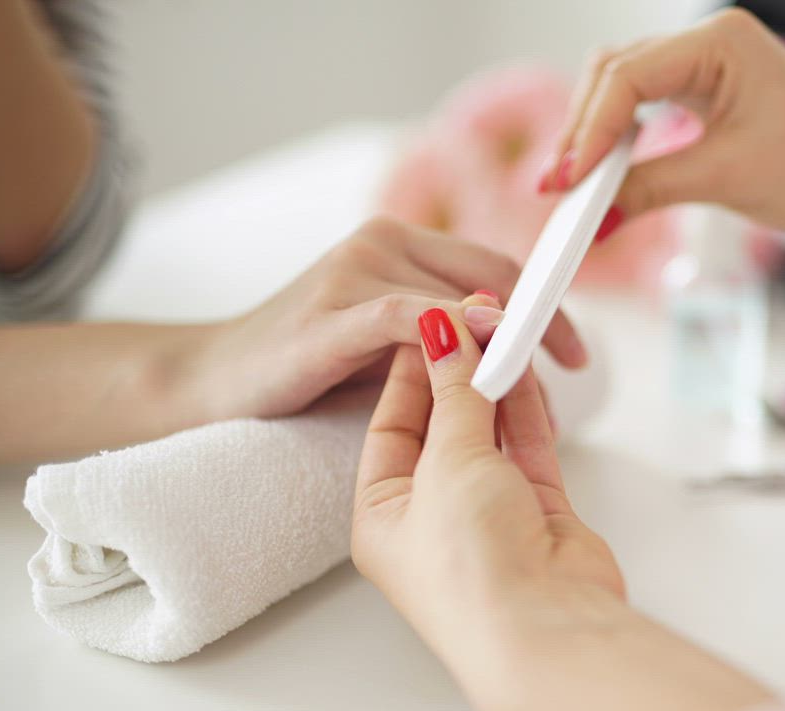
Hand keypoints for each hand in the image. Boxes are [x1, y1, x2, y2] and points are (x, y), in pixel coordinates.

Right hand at [188, 216, 587, 421]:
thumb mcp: (386, 344)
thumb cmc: (304, 368)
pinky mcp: (334, 312)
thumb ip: (441, 335)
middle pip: (492, 279)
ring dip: (507, 351)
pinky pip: (413, 320)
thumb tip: (512, 352)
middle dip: (539, 329)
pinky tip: (485, 369)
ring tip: (534, 397)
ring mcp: (356, 269)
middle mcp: (381, 240)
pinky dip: (458, 341)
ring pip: (462, 301)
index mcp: (399, 242)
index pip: (496, 266)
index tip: (575, 352)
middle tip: (570, 373)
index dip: (544, 306)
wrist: (210, 381)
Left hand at [351, 300, 772, 710]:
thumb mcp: (446, 464)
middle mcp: (432, 512)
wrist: (544, 627)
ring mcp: (487, 511)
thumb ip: (453, 393)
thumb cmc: (472, 570)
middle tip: (475, 314)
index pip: (391, 421)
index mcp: (382, 513)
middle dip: (459, 368)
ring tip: (504, 326)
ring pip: (490, 429)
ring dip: (496, 380)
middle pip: (443, 421)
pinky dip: (527, 405)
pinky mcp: (537, 510)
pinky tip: (524, 364)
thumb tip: (442, 332)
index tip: (434, 318)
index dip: (413, 366)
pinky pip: (528, 444)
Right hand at [540, 7, 784, 235]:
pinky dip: (622, 138)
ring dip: (598, 134)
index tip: (566, 180)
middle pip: (614, 74)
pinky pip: (646, 105)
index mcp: (721, 41)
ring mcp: (707, 64)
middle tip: (560, 187)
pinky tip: (607, 170)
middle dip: (584, 130)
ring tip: (577, 184)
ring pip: (623, 88)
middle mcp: (710, 41)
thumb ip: (646, 189)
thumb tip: (589, 214)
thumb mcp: (723, 180)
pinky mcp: (707, 91)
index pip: (628, 76)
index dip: (589, 130)